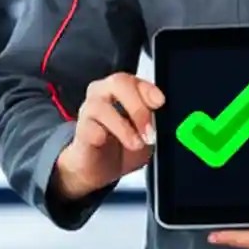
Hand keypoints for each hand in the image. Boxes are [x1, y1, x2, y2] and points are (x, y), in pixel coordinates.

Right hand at [53, 73, 164, 199]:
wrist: (97, 169)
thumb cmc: (121, 146)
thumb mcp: (146, 134)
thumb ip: (155, 123)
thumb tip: (168, 120)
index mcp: (123, 90)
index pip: (135, 80)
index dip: (148, 90)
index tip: (160, 103)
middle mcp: (103, 93)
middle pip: (119, 83)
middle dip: (138, 107)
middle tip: (149, 130)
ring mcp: (89, 110)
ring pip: (102, 105)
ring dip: (123, 127)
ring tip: (136, 144)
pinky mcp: (81, 130)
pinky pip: (90, 128)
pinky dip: (102, 136)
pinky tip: (109, 144)